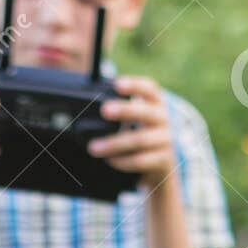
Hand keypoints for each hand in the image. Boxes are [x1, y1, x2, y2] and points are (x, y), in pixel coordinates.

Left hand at [89, 74, 175, 190]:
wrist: (164, 163)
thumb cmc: (142, 133)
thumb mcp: (138, 119)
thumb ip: (120, 111)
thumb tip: (82, 108)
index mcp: (156, 103)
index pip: (149, 88)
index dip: (135, 85)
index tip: (117, 84)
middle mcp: (164, 119)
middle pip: (146, 112)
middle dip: (125, 110)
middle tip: (104, 110)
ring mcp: (166, 140)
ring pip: (140, 140)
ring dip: (114, 143)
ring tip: (94, 147)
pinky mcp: (164, 160)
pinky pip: (142, 161)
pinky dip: (123, 161)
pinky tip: (109, 160)